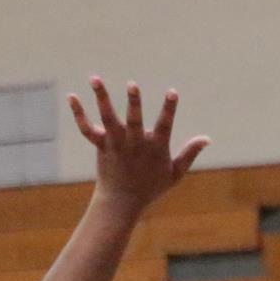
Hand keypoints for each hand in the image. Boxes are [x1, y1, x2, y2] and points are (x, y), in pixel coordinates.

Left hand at [68, 78, 209, 208]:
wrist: (122, 203)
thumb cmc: (151, 187)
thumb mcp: (175, 173)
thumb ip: (190, 153)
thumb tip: (207, 138)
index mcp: (155, 147)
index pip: (164, 125)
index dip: (169, 108)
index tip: (172, 92)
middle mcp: (134, 144)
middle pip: (134, 120)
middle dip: (134, 102)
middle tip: (132, 84)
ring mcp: (116, 144)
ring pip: (108, 118)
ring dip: (102, 98)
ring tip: (95, 78)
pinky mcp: (101, 146)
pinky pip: (87, 129)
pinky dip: (78, 114)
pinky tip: (72, 97)